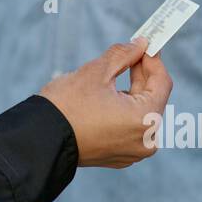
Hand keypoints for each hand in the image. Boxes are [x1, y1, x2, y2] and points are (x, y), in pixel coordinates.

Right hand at [35, 38, 172, 168]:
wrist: (38, 139)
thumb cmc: (66, 106)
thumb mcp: (96, 72)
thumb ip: (124, 55)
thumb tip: (140, 44)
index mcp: (144, 120)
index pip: (162, 82)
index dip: (154, 59)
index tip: (147, 44)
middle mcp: (144, 140)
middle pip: (152, 99)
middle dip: (142, 74)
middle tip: (132, 52)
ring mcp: (132, 152)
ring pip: (140, 113)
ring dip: (131, 91)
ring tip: (115, 72)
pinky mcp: (119, 157)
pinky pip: (129, 128)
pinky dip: (123, 110)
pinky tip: (109, 95)